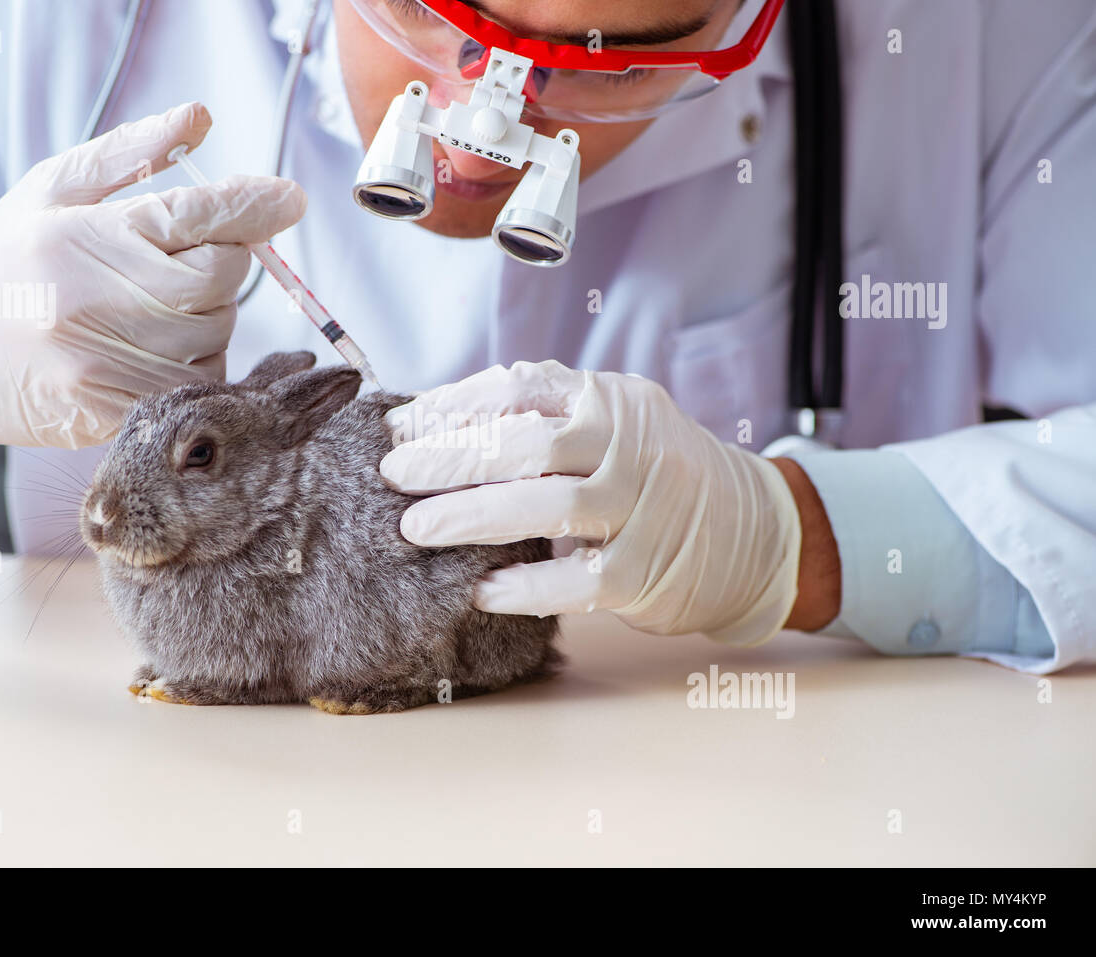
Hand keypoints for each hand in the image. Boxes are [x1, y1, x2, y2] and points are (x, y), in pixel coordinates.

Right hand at [0, 102, 305, 466]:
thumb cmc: (1, 266)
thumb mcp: (50, 190)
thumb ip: (130, 155)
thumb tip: (199, 120)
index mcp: (86, 236)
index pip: (196, 217)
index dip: (252, 207)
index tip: (288, 200)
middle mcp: (99, 302)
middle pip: (220, 283)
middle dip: (223, 267)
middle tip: (188, 263)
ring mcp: (107, 365)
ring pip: (216, 340)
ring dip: (208, 322)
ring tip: (156, 311)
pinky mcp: (113, 413)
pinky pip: (193, 388)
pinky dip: (192, 368)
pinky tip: (154, 352)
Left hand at [379, 360, 804, 645]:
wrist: (753, 531)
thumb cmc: (654, 473)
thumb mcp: (612, 423)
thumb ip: (542, 416)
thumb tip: (437, 421)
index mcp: (611, 401)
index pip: (524, 389)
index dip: (455, 406)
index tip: (401, 426)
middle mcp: (631, 446)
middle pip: (531, 444)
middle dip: (453, 459)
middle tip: (395, 476)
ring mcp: (644, 509)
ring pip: (552, 507)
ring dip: (475, 517)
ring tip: (416, 529)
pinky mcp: (647, 573)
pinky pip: (577, 580)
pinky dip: (525, 586)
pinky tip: (478, 589)